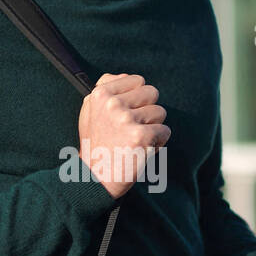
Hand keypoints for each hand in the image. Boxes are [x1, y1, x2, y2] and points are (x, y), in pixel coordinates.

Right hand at [78, 73, 170, 198]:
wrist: (95, 178)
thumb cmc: (96, 145)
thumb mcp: (90, 111)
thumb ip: (106, 89)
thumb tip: (127, 77)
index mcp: (101, 94)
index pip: (137, 80)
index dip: (137, 98)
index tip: (126, 114)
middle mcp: (113, 104)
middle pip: (152, 93)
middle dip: (148, 110)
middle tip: (133, 128)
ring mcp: (127, 119)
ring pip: (160, 112)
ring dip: (153, 127)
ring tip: (136, 141)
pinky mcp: (141, 136)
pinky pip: (165, 131)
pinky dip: (158, 143)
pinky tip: (142, 150)